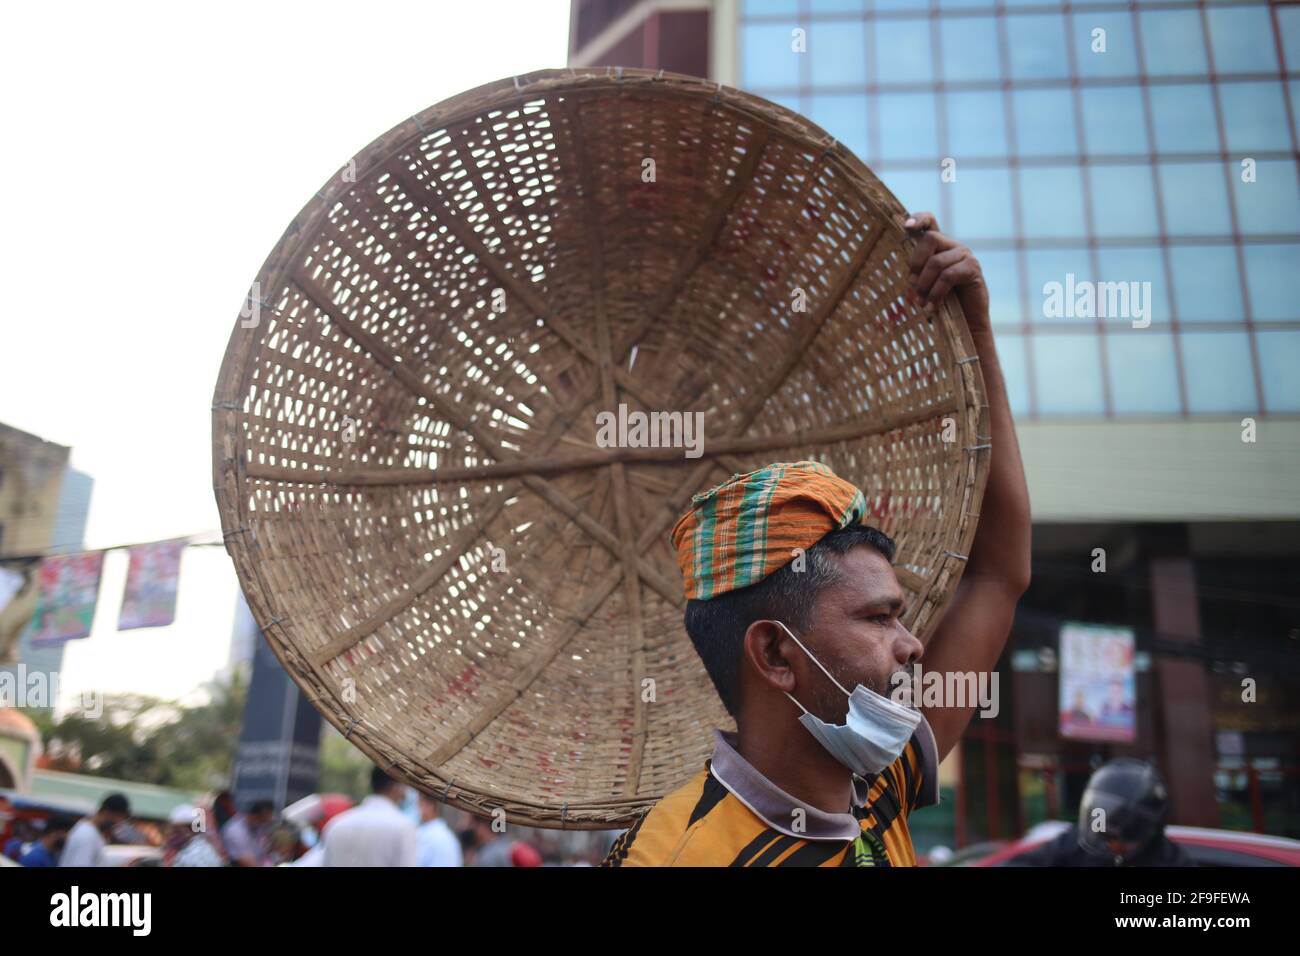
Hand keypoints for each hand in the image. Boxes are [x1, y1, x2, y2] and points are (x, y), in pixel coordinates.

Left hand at [903, 211, 990, 332]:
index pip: (930, 221)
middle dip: (916, 263)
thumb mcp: (925, 285)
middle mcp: (953, 246)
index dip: (919, 219)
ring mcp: (965, 255)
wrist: (966, 323)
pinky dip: (936, 293)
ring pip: (936, 262)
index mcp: (939, 246)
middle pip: (929, 239)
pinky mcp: (973, 268)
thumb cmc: (942, 303)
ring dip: (924, 285)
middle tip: (912, 285)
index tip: (907, 226)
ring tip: (920, 303)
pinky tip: (932, 307)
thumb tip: (909, 274)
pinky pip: (948, 276)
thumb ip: (917, 272)